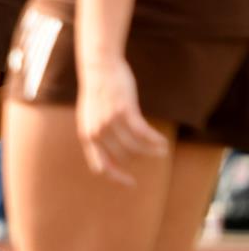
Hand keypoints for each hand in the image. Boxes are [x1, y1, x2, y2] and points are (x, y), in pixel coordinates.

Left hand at [77, 58, 169, 184]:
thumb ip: (98, 135)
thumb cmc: (98, 93)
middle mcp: (96, 131)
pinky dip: (155, 140)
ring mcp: (109, 121)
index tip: (132, 183)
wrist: (99, 67)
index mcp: (87, 135)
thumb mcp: (91, 117)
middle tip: (154, 155)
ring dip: (152, 151)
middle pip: (124, 157)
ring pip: (135, 147)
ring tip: (162, 150)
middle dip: (140, 158)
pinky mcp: (124, 111)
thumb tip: (111, 153)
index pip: (101, 166)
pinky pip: (143, 133)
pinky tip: (163, 142)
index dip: (117, 178)